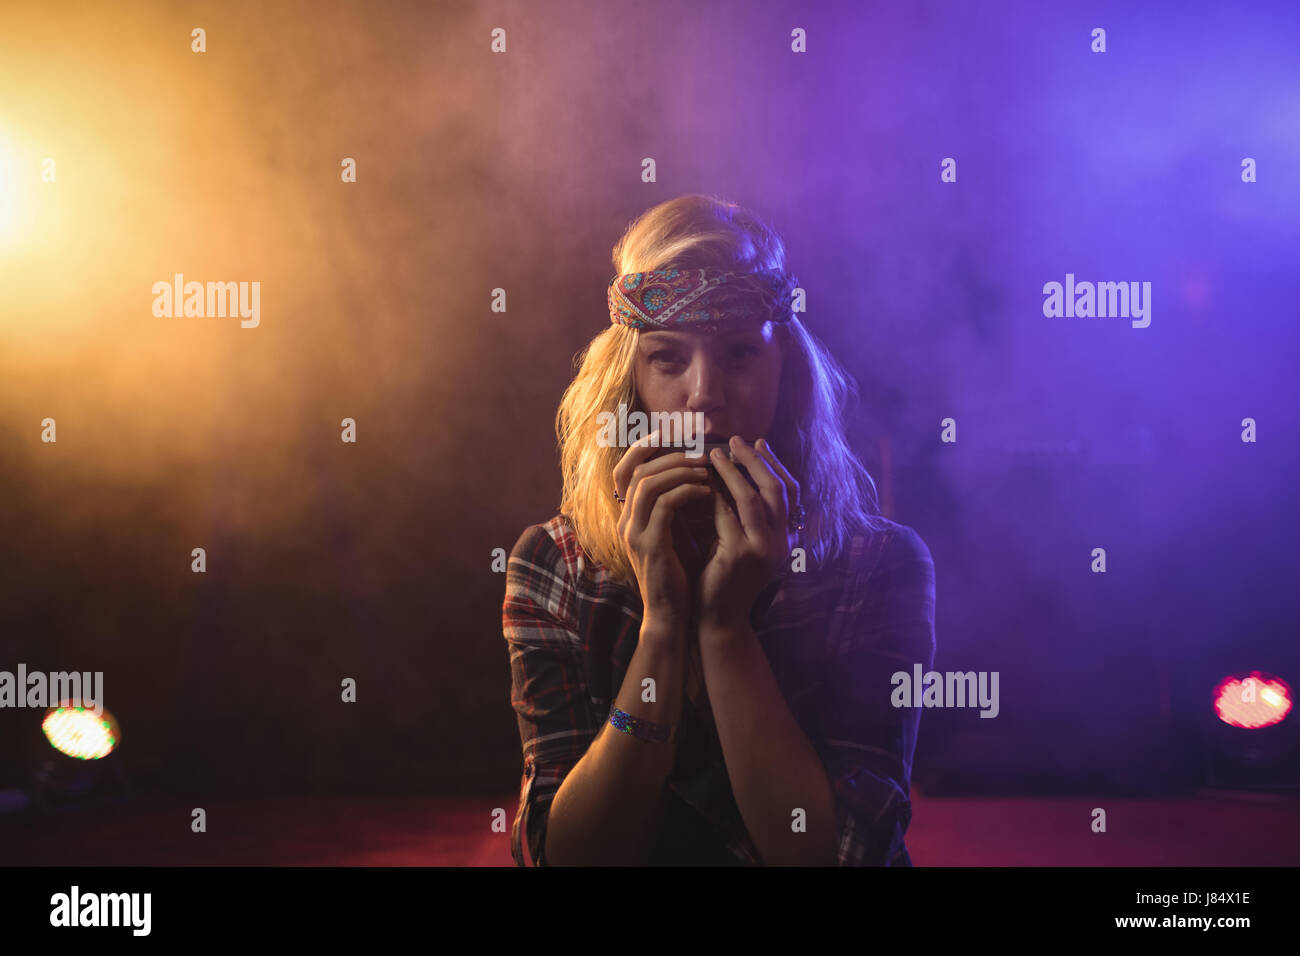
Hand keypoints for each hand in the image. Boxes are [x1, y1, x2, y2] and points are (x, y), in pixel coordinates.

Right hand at [613, 430, 712, 634]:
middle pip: (638, 469)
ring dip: (680, 469)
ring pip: (648, 482)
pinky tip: (707, 491)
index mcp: (629, 516)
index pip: (627, 469)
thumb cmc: (679, 574)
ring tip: (707, 467)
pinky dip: (686, 491)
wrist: (671, 615)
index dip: (648, 447)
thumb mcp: (675, 533)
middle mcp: (625, 521)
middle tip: (701, 449)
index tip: (677, 435)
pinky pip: (665, 504)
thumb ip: (677, 506)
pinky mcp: (649, 545)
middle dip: (670, 453)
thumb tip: (697, 474)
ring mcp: (633, 532)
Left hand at [696, 436, 799, 633]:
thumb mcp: (743, 541)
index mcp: (786, 538)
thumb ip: (745, 513)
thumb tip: (736, 470)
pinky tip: (702, 481)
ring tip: (715, 454)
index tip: (758, 442)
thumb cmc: (725, 578)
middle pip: (777, 488)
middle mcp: (781, 542)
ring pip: (752, 497)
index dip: (775, 464)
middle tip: (737, 440)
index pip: (790, 491)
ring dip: (733, 471)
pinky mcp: (739, 555)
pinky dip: (715, 494)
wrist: (719, 619)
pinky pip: (726, 514)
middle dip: (756, 460)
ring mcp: (763, 549)